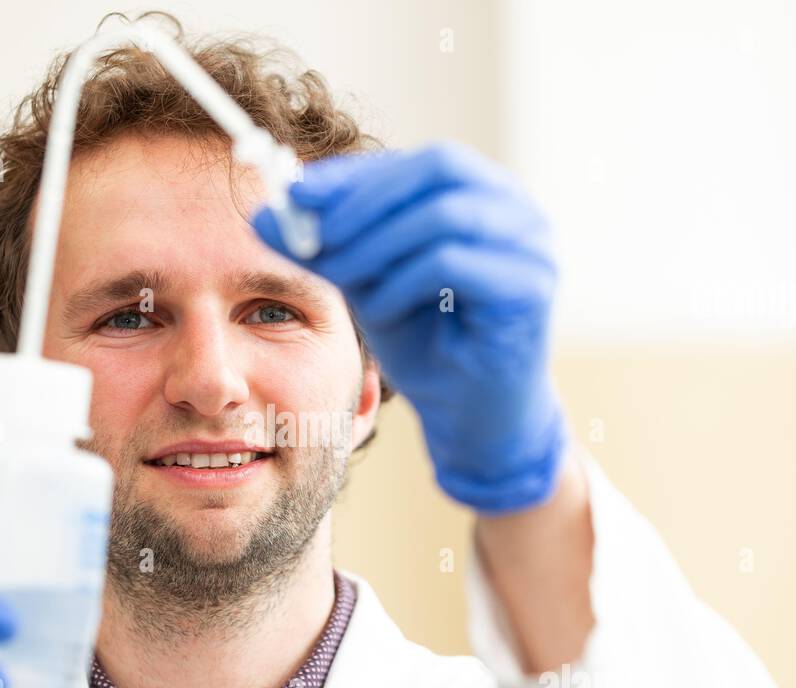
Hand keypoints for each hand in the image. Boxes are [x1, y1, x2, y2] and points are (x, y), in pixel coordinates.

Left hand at [253, 142, 565, 513]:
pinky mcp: (529, 288)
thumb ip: (327, 246)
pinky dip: (400, 282)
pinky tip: (378, 310)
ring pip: (442, 215)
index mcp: (484, 195)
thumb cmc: (428, 346)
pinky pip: (450, 263)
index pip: (416, 163)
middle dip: (364, 199)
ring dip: (374, 243)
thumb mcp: (366, 285)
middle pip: (438, 168)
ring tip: (336, 273)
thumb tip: (264, 216)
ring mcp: (531, 247)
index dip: (356, 174)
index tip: (297, 192)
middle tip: (312, 231)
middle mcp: (517, 210)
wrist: (470, 418)